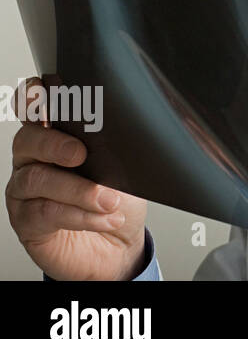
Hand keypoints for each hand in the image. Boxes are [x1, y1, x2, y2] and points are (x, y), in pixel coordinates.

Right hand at [5, 78, 148, 280]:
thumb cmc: (117, 199)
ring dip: (77, 190)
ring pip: (37, 180)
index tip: (44, 92)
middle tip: (81, 154)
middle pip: (27, 140)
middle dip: (54, 144)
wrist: (117, 246)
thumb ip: (117, 146)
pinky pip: (44, 213)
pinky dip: (78, 215)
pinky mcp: (27, 221)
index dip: (33, 97)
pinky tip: (102, 217)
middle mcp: (34, 160)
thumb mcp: (126, 167)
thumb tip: (129, 130)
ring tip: (109, 200)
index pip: (34, 108)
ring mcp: (26, 191)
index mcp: (56, 136)